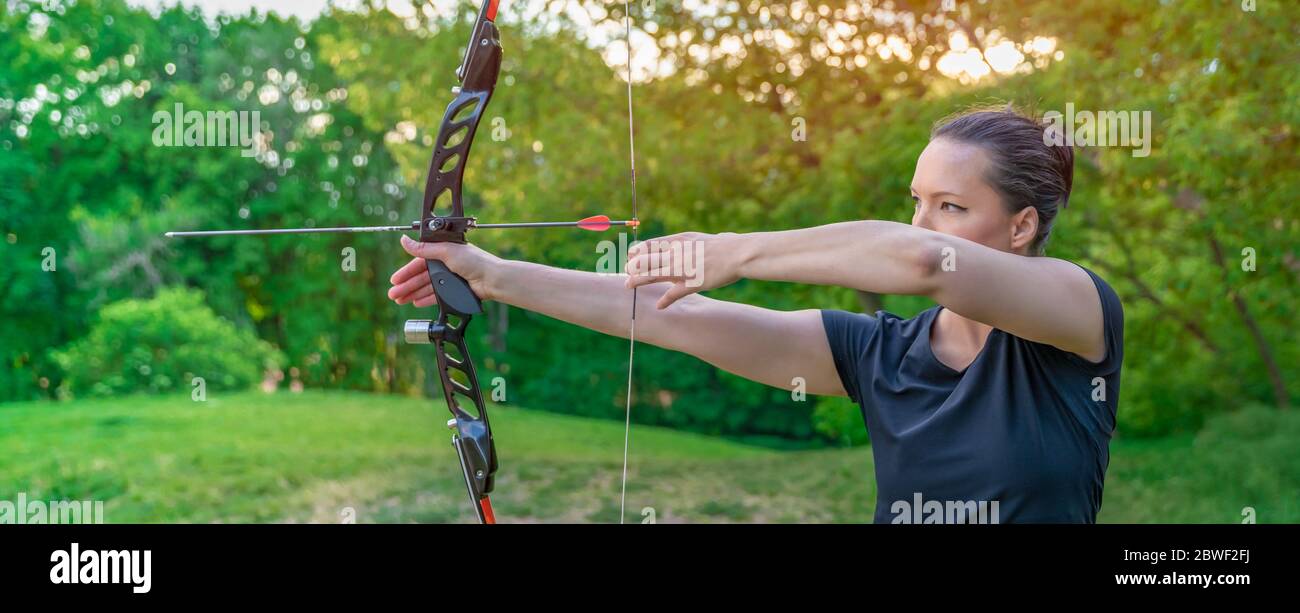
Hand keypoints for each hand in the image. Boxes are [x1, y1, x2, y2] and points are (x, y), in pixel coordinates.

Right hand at [389, 236, 502, 306]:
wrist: (492, 278)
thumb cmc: (474, 261)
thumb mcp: (446, 251)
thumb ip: (424, 249)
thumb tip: (404, 240)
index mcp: (444, 251)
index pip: (420, 262)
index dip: (407, 271)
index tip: (395, 279)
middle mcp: (446, 264)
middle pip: (421, 276)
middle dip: (406, 285)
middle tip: (393, 294)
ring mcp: (450, 278)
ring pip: (427, 287)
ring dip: (413, 293)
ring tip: (400, 300)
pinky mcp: (455, 290)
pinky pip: (437, 295)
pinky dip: (426, 299)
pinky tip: (416, 302)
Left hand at [625, 231, 744, 308]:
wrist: (739, 253)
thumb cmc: (725, 245)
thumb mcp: (701, 238)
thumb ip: (689, 243)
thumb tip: (686, 242)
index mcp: (679, 240)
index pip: (650, 244)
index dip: (638, 251)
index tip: (630, 255)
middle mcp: (677, 253)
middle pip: (646, 260)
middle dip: (633, 266)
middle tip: (626, 271)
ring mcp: (683, 269)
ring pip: (652, 275)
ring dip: (638, 280)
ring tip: (628, 285)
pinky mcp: (693, 283)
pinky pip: (674, 294)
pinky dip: (665, 301)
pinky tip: (658, 306)